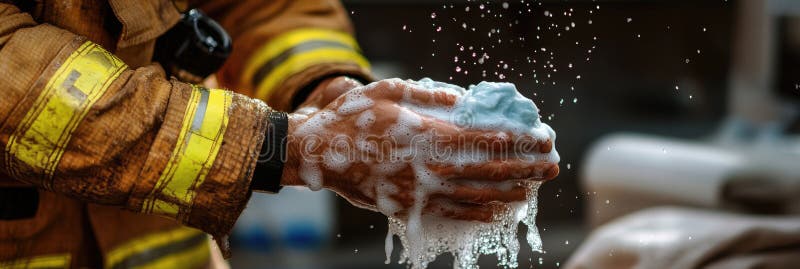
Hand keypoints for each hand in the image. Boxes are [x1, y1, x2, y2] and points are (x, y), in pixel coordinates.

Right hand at [281, 79, 558, 221]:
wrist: (316, 154)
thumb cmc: (353, 118)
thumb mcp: (390, 92)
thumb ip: (431, 98)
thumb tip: (465, 101)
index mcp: (426, 136)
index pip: (485, 140)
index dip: (517, 140)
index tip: (542, 138)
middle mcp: (427, 168)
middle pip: (487, 170)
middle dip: (524, 168)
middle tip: (551, 165)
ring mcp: (418, 193)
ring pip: (474, 196)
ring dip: (508, 191)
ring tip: (533, 188)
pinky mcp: (408, 208)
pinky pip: (450, 214)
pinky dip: (478, 213)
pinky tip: (497, 210)